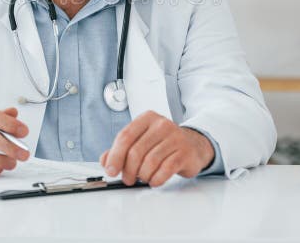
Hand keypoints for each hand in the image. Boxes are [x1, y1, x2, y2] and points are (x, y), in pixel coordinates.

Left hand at [99, 111, 213, 186]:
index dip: (115, 156)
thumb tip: (106, 161)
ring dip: (142, 176)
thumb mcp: (141, 139)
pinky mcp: (184, 153)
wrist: (193, 145)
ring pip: (149, 162)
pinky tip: (154, 180)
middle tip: (127, 179)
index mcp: (147, 118)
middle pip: (136, 151)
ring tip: (143, 178)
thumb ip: (121, 148)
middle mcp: (161, 125)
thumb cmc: (163, 143)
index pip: (125, 136)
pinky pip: (165, 170)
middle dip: (128, 170)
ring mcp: (175, 138)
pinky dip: (156, 179)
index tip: (110, 170)